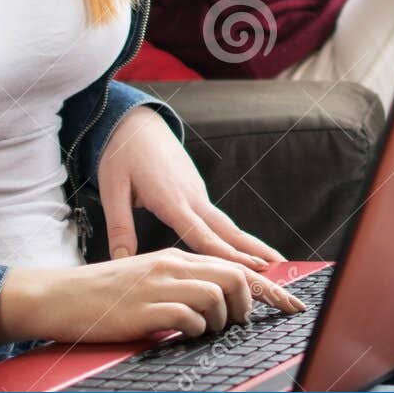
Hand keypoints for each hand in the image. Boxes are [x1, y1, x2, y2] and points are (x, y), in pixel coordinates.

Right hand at [0, 251, 305, 345]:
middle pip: (235, 277)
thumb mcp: (149, 280)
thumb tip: (219, 303)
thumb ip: (182, 284)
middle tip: (233, 324)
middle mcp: (173, 264)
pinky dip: (195, 330)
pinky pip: (190, 317)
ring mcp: (160, 284)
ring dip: (220, 321)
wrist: (60, 296)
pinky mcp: (146, 307)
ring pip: (218, 295)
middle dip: (246, 307)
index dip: (270, 289)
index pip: (235, 267)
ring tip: (201, 330)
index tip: (292, 307)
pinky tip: (179, 333)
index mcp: (177, 257)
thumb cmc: (104, 295)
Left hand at [97, 105, 283, 270]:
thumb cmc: (122, 154)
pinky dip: (234, 236)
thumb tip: (121, 262)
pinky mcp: (197, 190)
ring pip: (227, 224)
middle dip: (254, 251)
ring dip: (250, 244)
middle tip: (280, 268)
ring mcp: (198, 192)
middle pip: (228, 230)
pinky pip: (218, 218)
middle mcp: (192, 197)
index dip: (228, 256)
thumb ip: (119, 228)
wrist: (135, 122)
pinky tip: (243, 251)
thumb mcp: (113, 189)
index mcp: (172, 199)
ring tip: (274, 261)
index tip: (253, 270)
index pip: (203, 236)